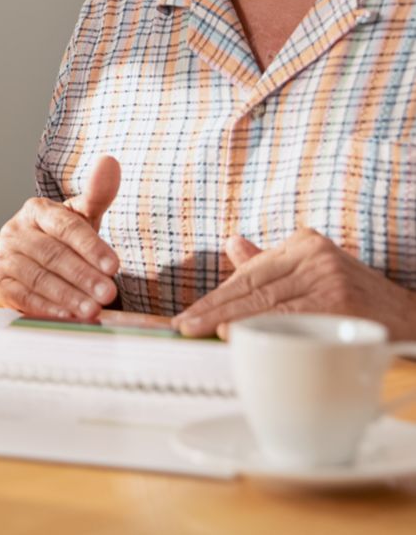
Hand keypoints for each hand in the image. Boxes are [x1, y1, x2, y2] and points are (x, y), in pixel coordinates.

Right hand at [0, 155, 121, 319]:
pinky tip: (67, 316)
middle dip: (83, 275)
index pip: (64, 225)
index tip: (114, 265)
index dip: (90, 245)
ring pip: (37, 277)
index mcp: (36, 210)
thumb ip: (97, 193)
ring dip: (67, 295)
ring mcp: (2, 257)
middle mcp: (14, 230)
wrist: (32, 266)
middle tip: (108, 292)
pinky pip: (21, 296)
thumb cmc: (61, 241)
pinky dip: (46, 308)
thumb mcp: (81, 218)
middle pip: (51, 253)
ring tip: (92, 309)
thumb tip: (110, 161)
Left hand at [173, 228, 415, 339]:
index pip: (250, 271)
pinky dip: (259, 327)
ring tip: (200, 330)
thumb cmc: (359, 298)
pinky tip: (235, 333)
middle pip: (252, 285)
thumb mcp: (315, 271)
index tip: (190, 311)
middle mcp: (314, 255)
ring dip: (228, 318)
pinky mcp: (339, 302)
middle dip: (213, 306)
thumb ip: (271, 260)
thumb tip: (232, 244)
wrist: (413, 317)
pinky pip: (288, 318)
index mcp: (304, 243)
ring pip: (266, 301)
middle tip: (184, 323)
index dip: (217, 293)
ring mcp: (327, 278)